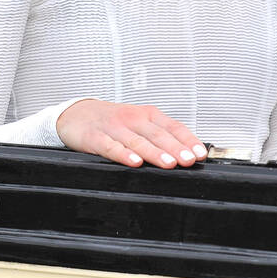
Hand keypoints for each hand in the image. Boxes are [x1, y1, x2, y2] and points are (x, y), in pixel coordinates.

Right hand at [55, 99, 207, 168]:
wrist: (76, 113)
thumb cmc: (112, 120)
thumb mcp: (137, 122)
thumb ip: (158, 135)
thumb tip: (185, 153)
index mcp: (146, 114)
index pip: (172, 126)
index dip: (187, 140)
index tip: (200, 153)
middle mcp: (132, 118)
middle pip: (157, 134)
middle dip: (175, 148)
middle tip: (189, 160)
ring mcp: (114, 127)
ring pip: (137, 141)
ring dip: (155, 153)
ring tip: (169, 163)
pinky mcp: (95, 137)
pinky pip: (111, 147)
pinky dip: (124, 154)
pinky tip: (134, 162)